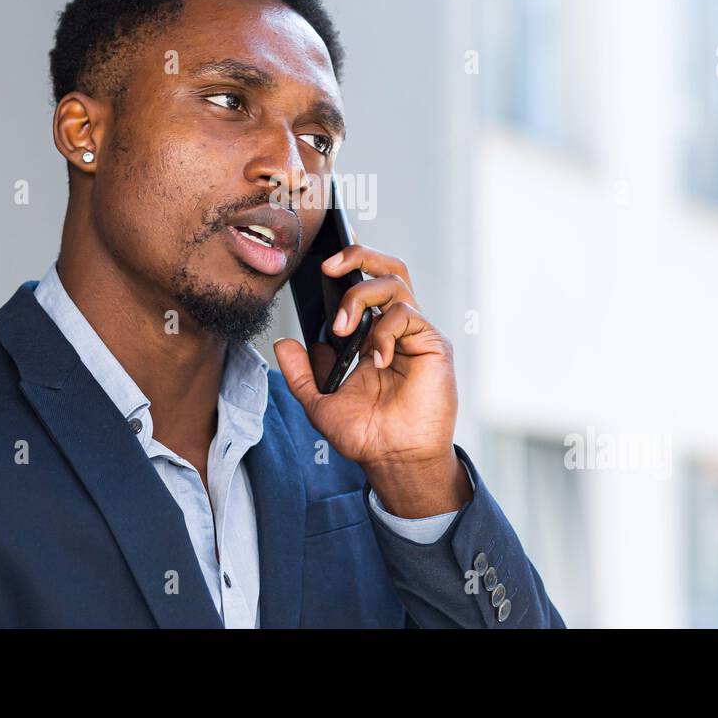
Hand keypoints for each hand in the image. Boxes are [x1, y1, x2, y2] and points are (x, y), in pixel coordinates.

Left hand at [273, 244, 470, 517]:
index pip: (366, 284)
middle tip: (329, 266)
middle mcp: (396, 328)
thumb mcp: (320, 403)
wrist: (395, 461)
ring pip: (395, 283)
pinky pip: (407, 315)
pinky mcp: (432, 345)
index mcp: (372, 336)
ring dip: (361, 296)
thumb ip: (301, 374)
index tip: (323, 261)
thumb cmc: (367, 435)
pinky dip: (385, 332)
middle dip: (358, 256)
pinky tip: (377, 359)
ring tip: (344, 328)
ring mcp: (415, 334)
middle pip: (388, 268)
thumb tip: (284, 345)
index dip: (351, 262)